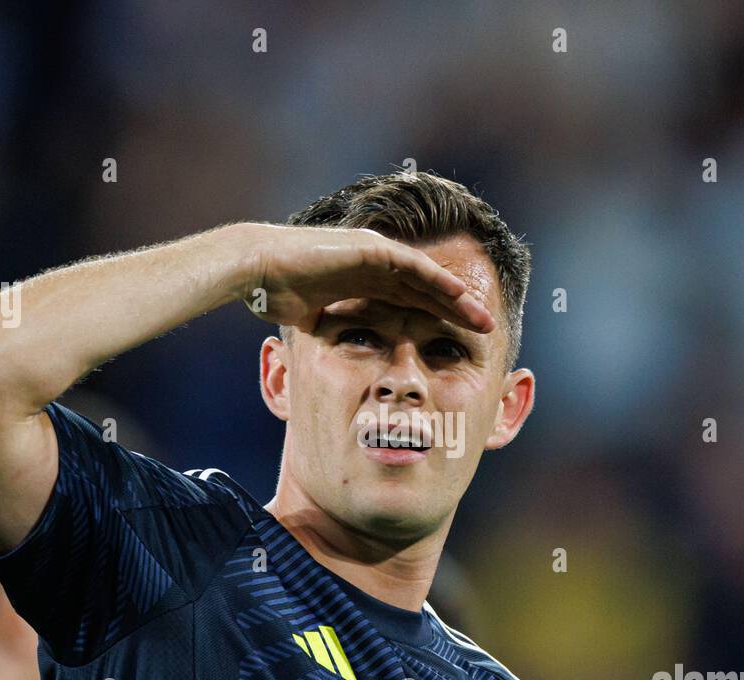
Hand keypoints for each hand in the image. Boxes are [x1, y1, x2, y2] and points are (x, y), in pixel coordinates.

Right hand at [234, 222, 494, 333]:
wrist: (256, 269)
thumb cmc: (273, 295)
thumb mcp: (313, 323)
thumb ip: (329, 334)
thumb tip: (333, 367)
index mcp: (363, 282)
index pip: (411, 303)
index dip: (437, 322)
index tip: (460, 344)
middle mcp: (374, 265)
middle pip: (428, 291)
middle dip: (458, 312)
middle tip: (487, 332)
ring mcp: (375, 253)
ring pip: (428, 279)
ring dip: (458, 299)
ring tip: (484, 320)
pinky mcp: (372, 248)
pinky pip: (414, 267)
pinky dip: (438, 281)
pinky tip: (461, 297)